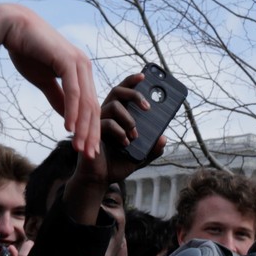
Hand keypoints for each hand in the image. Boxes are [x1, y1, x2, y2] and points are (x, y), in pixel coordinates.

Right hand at [0, 3, 99, 156]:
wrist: (13, 27)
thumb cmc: (28, 51)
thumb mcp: (45, 81)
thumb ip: (57, 98)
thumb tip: (66, 117)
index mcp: (81, 72)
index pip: (89, 105)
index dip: (90, 129)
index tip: (87, 149)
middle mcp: (84, 67)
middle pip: (92, 106)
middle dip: (91, 133)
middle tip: (89, 155)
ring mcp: (77, 62)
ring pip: (85, 101)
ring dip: (83, 126)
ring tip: (79, 147)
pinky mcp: (67, 60)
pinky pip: (73, 90)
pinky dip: (72, 110)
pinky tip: (70, 126)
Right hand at [75, 72, 166, 192]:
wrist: (100, 179)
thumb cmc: (117, 164)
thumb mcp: (140, 156)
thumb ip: (152, 148)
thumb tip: (163, 137)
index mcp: (116, 115)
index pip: (123, 92)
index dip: (131, 81)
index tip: (144, 75)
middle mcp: (105, 114)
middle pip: (117, 91)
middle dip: (134, 94)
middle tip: (148, 107)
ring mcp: (97, 122)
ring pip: (114, 106)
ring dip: (129, 119)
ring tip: (135, 135)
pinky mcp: (92, 131)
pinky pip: (107, 123)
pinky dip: (120, 132)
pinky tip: (125, 143)